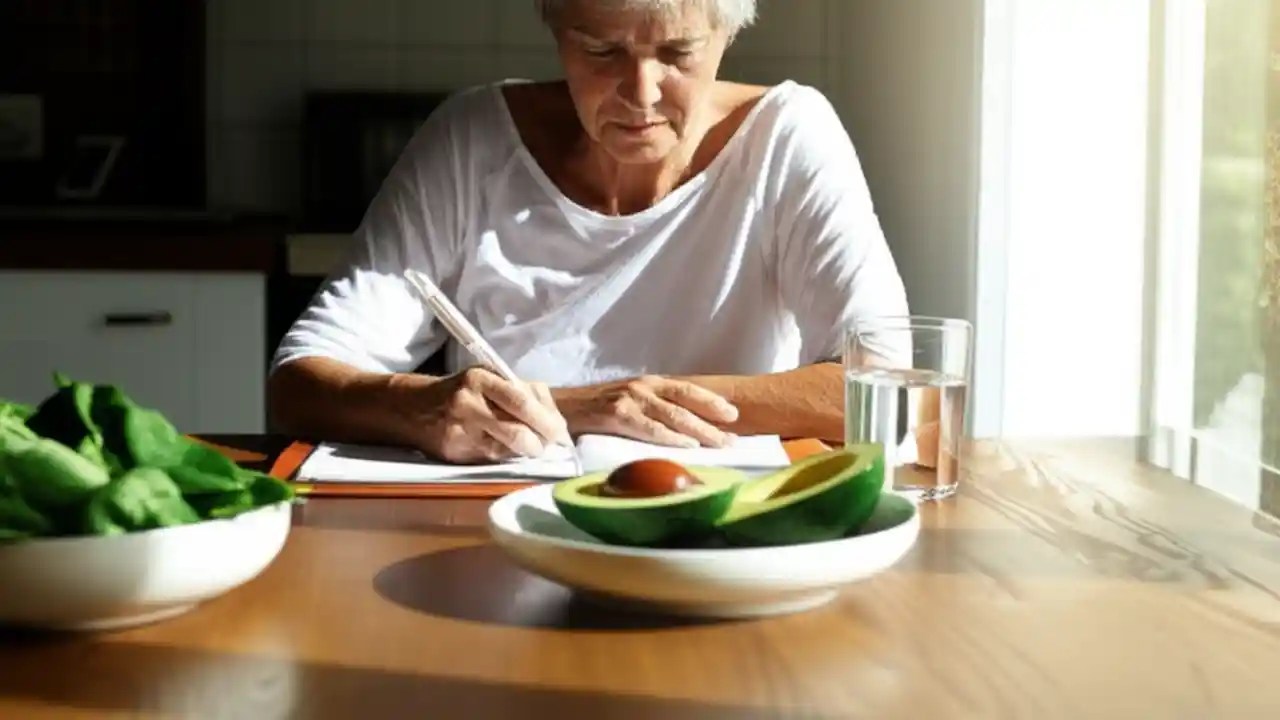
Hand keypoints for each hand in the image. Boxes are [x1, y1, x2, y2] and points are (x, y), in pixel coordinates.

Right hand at [401, 367, 568, 463]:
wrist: (414, 408)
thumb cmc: (464, 391)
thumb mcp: (489, 378)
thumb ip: (523, 392)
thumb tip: (557, 422)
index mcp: (479, 379)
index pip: (521, 401)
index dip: (547, 420)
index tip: (562, 433)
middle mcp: (468, 404)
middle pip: (517, 432)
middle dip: (541, 443)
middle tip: (551, 445)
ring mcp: (460, 432)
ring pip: (508, 450)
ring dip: (527, 451)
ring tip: (532, 445)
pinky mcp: (455, 453)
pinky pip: (493, 459)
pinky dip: (507, 456)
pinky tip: (507, 449)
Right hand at [554, 375, 739, 447]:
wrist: (559, 408)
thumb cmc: (596, 410)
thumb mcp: (629, 403)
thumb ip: (653, 410)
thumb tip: (684, 428)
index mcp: (649, 383)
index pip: (687, 389)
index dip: (712, 401)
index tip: (734, 415)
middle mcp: (642, 387)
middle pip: (686, 401)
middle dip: (713, 418)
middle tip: (734, 435)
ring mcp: (630, 399)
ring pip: (672, 415)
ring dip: (699, 430)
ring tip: (720, 443)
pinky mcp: (616, 415)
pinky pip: (649, 428)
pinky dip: (670, 437)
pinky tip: (687, 445)